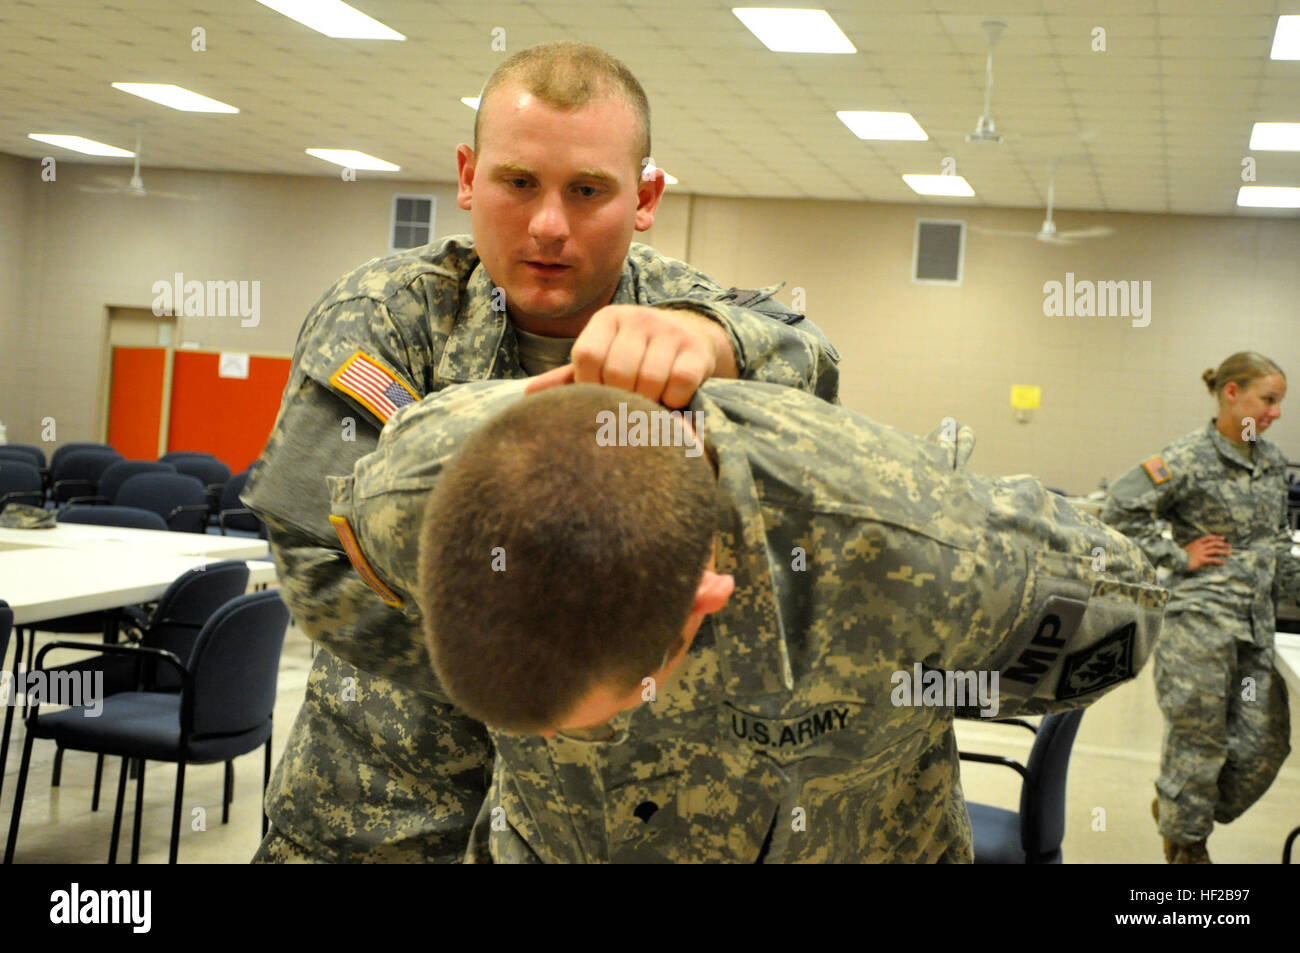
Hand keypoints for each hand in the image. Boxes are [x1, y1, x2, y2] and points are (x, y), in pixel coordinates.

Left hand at [524, 304, 735, 407]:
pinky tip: (671, 399)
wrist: (689, 339)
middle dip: (620, 398)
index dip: (589, 385)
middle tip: (625, 408)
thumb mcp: (602, 360)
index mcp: (607, 319)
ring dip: (647, 402)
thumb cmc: (635, 358)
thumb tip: (528, 394)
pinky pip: (679, 383)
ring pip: (649, 379)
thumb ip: (569, 378)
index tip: (598, 398)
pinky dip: (673, 400)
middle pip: (618, 371)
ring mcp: (670, 331)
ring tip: (647, 405)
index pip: (587, 356)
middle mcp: (638, 318)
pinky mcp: (696, 350)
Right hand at [1184, 535, 1230, 569]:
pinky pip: (1213, 560)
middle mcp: (1200, 546)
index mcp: (1197, 543)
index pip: (1209, 537)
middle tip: (1230, 546)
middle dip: (1223, 544)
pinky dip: (1219, 561)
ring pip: (1215, 550)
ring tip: (1230, 553)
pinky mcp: (1202, 560)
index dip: (1217, 537)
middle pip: (1214, 543)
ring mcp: (1201, 553)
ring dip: (1224, 552)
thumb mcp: (1189, 548)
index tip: (1223, 538)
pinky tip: (1223, 563)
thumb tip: (1203, 549)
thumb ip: (1196, 547)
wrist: (1176, 560)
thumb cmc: (1181, 555)